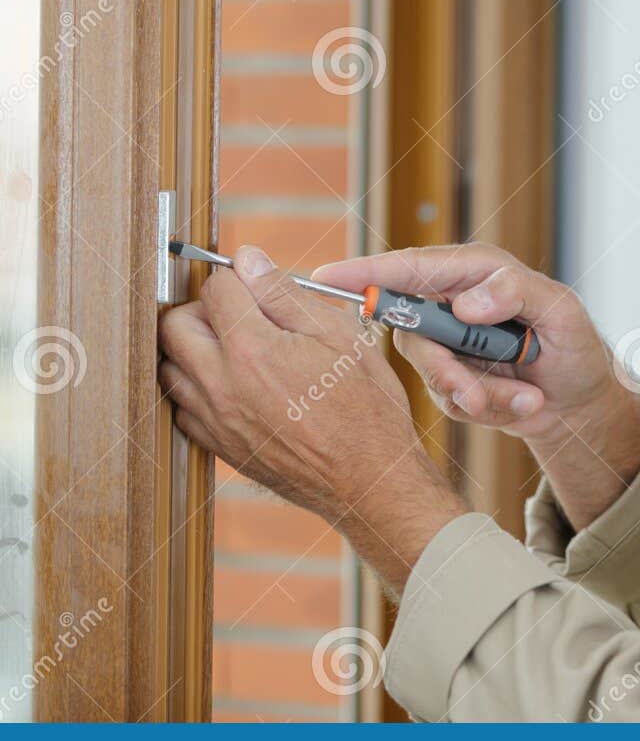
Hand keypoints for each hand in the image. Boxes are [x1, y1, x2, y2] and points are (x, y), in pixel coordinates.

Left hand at [158, 245, 466, 589]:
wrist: (368, 479)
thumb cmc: (365, 407)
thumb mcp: (339, 336)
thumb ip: (285, 295)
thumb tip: (248, 262)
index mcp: (252, 349)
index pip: (215, 289)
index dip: (239, 278)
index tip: (257, 285)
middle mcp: (220, 384)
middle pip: (174, 324)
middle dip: (204, 308)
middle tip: (240, 314)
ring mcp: (213, 419)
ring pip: (170, 366)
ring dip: (194, 347)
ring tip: (235, 348)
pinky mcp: (216, 445)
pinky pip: (181, 405)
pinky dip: (197, 386)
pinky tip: (233, 384)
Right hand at [311, 243, 639, 529]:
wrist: (582, 402)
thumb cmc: (576, 345)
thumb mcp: (561, 311)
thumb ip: (516, 291)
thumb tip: (464, 302)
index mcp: (474, 271)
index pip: (412, 267)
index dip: (367, 271)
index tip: (328, 276)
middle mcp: (452, 304)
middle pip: (411, 332)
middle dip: (445, 370)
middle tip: (475, 395)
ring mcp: (447, 346)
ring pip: (433, 376)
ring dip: (481, 395)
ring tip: (528, 399)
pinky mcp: (450, 383)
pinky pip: (452, 403)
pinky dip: (492, 409)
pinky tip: (524, 403)